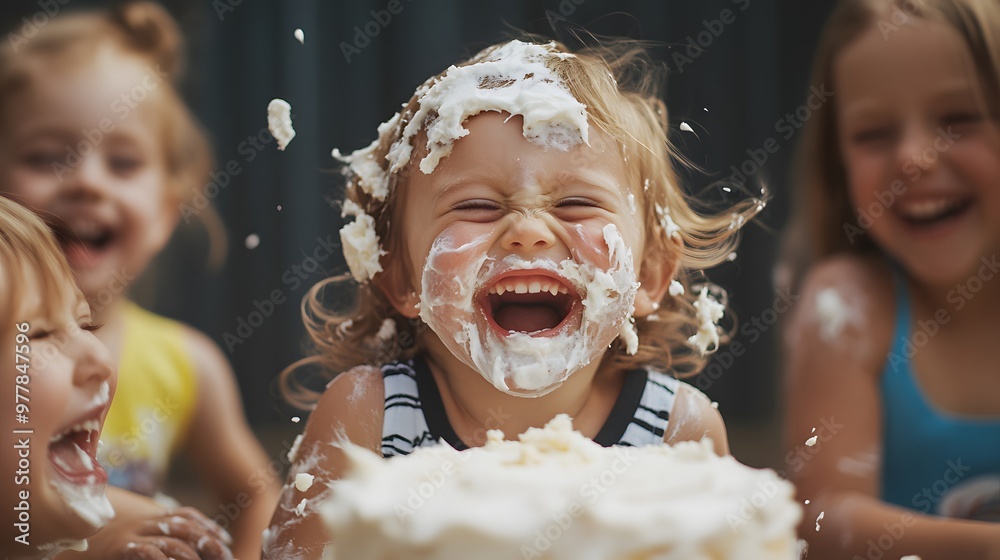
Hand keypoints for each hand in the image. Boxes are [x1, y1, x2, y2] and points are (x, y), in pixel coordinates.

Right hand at [63, 507, 233, 559]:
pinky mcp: (119, 549)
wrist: (65, 547)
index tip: (226, 540)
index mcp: (147, 518)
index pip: (186, 516)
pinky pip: (147, 553)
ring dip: (193, 555)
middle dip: (209, 541)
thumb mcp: (131, 538)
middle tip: (226, 555)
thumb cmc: (100, 547)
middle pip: (186, 527)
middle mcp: (142, 523)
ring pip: (172, 541)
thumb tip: (183, 549)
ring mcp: (130, 535)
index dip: (208, 527)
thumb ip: (154, 539)